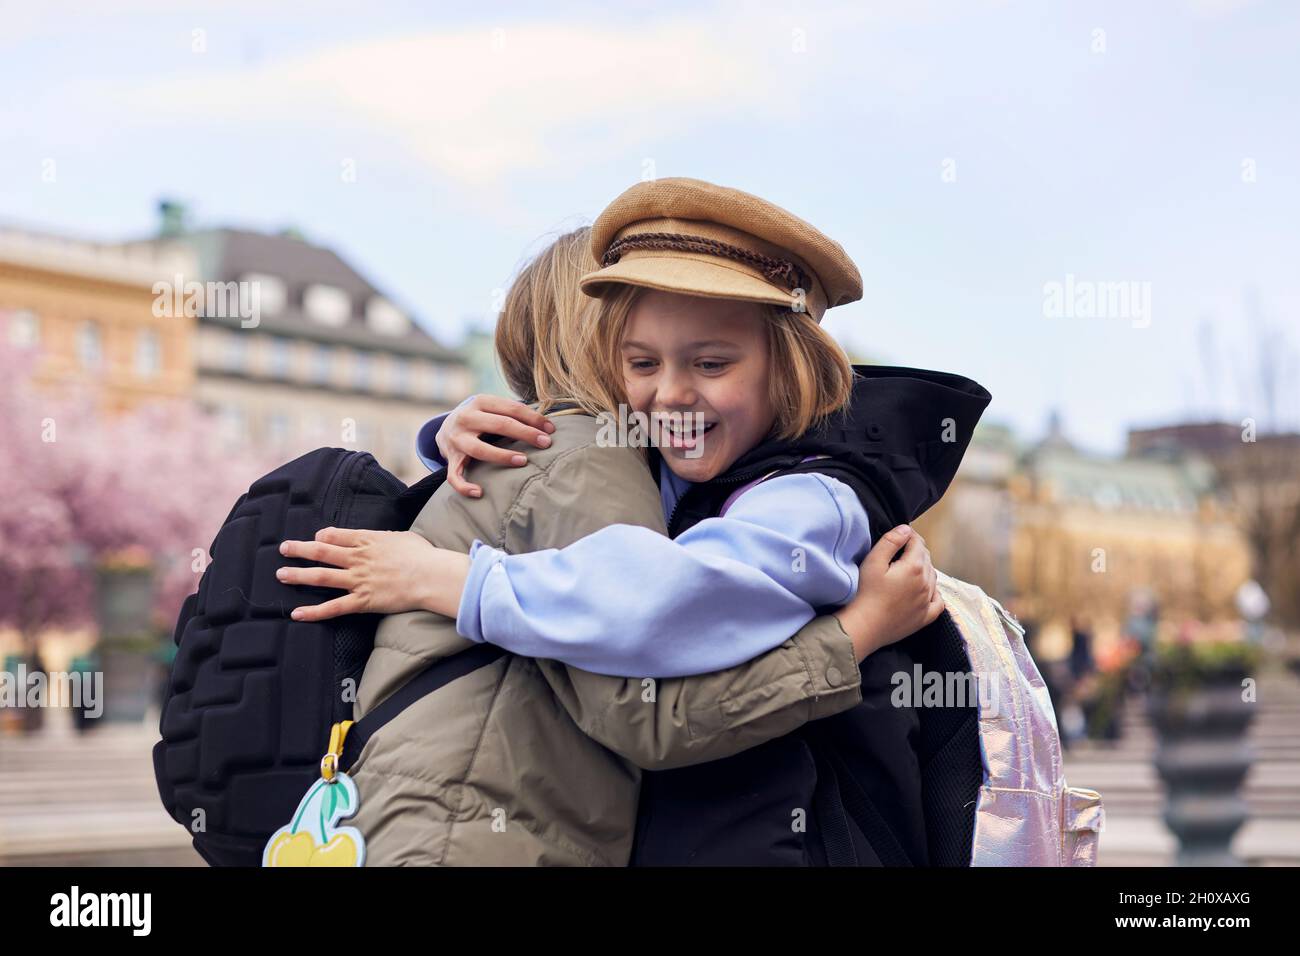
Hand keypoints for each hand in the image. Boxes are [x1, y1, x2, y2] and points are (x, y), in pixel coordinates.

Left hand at [277, 527, 469, 621]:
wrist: (431, 576)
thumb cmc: (422, 555)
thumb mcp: (400, 536)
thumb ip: (379, 536)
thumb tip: (368, 537)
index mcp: (368, 540)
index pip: (337, 534)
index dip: (323, 536)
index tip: (315, 538)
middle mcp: (358, 558)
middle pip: (322, 552)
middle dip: (300, 550)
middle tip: (283, 548)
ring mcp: (358, 580)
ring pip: (321, 577)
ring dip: (298, 575)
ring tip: (281, 574)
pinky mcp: (363, 601)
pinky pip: (334, 608)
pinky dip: (314, 612)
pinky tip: (297, 614)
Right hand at [439, 395, 555, 497]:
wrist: (444, 428)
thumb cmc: (481, 419)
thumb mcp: (492, 408)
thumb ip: (513, 413)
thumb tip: (547, 425)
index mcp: (479, 401)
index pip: (511, 408)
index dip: (533, 418)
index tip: (551, 429)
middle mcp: (465, 418)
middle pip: (500, 425)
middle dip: (526, 434)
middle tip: (546, 443)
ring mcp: (456, 439)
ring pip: (479, 449)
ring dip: (502, 456)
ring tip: (523, 461)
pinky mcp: (450, 458)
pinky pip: (454, 475)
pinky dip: (464, 486)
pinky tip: (479, 492)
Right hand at [834, 525, 943, 661]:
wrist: (864, 627)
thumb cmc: (865, 593)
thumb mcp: (873, 562)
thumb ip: (890, 542)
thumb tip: (906, 529)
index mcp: (914, 567)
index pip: (917, 543)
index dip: (909, 535)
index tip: (901, 534)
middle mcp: (926, 583)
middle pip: (926, 558)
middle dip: (916, 550)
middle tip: (902, 548)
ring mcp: (927, 601)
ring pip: (933, 577)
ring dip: (924, 568)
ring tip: (909, 567)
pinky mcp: (925, 617)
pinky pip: (938, 601)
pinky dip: (934, 592)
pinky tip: (925, 590)